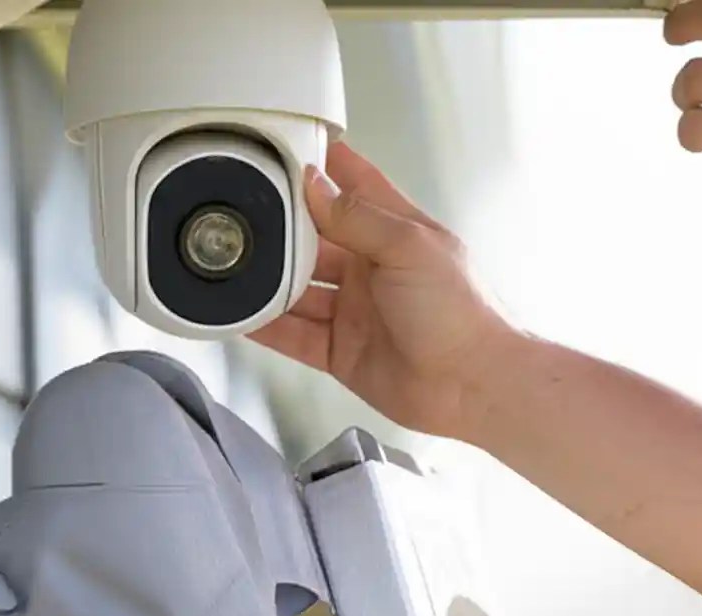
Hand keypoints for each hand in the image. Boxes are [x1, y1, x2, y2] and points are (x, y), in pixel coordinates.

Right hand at [250, 143, 516, 437]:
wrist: (473, 385)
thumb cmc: (462, 313)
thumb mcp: (409, 247)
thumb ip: (358, 217)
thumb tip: (316, 183)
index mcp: (395, 232)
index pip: (354, 184)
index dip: (322, 164)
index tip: (284, 144)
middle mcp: (372, 269)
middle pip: (314, 238)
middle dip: (280, 226)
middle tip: (238, 210)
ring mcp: (355, 311)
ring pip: (297, 288)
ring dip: (266, 278)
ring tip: (228, 261)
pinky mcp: (341, 351)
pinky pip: (293, 334)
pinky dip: (265, 325)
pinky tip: (240, 312)